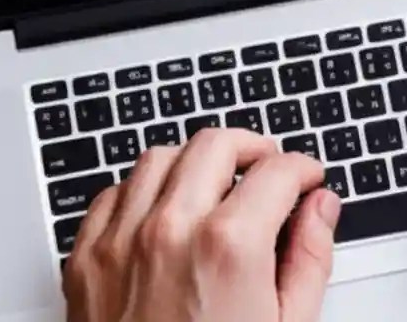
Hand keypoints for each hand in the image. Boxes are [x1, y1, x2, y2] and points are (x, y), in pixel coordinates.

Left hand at [63, 129, 340, 321]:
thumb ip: (310, 259)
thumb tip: (320, 210)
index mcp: (229, 246)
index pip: (278, 170)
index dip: (303, 168)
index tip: (307, 178)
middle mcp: (170, 231)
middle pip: (215, 144)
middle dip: (252, 149)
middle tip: (269, 168)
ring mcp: (120, 243)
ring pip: (158, 158)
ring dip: (195, 163)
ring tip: (217, 185)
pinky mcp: (85, 262)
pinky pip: (112, 195)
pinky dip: (142, 191)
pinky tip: (163, 210)